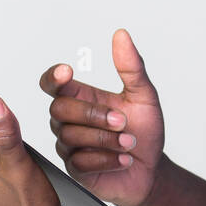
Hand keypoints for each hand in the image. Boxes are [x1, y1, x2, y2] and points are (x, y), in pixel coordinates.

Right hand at [40, 28, 164, 205]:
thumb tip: (121, 35)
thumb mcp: (144, 96)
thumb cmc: (145, 132)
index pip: (53, 83)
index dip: (53, 77)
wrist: (153, 169)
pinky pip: (79, 162)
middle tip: (123, 121)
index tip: (67, 72)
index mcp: (83, 97)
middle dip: (92, 114)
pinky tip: (124, 159)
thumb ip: (131, 67)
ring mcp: (70, 145)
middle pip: (58, 109)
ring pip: (69, 136)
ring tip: (129, 142)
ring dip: (105, 139)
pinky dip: (107, 159)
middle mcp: (71, 120)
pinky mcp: (75, 170)